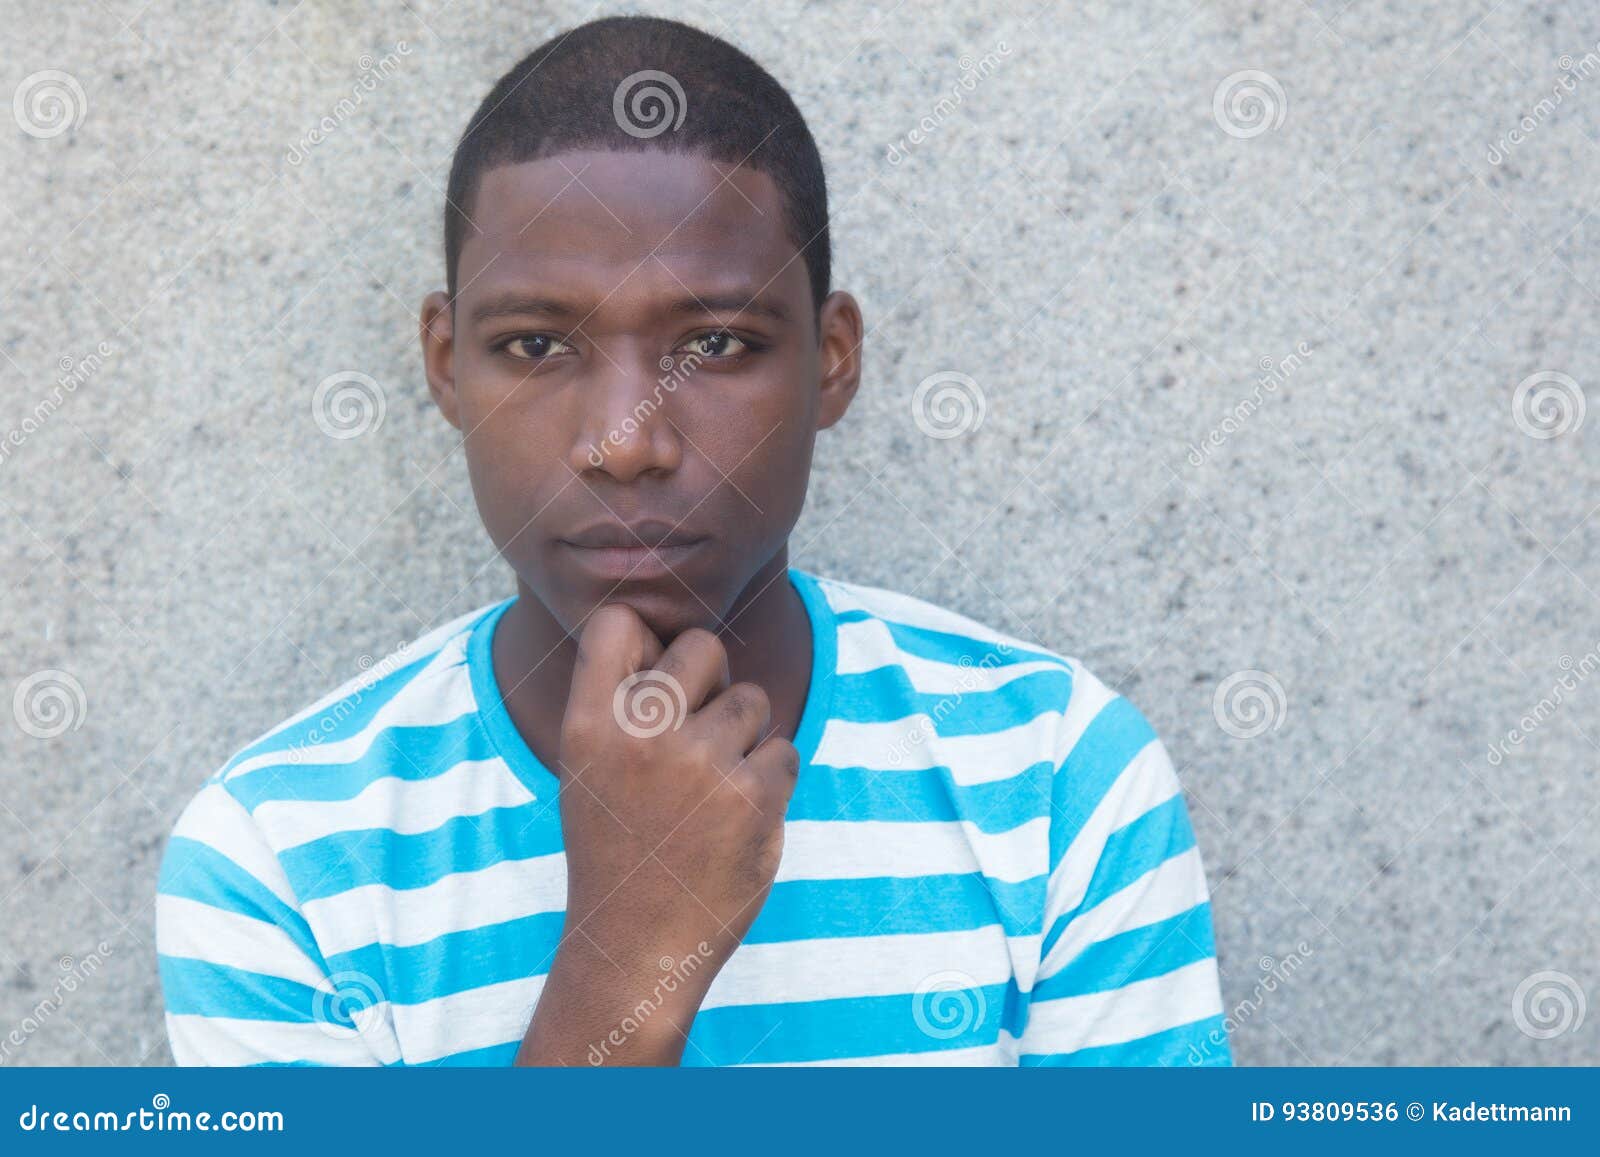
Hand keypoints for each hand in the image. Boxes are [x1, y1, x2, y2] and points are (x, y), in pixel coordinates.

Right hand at [517, 604, 798, 1064]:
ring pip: (753, 699)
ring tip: (712, 789)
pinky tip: (736, 819)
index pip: (619, 621)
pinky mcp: (753, 796)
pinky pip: (783, 751)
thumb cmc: (618, 847)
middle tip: (698, 734)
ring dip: (745, 736)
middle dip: (713, 680)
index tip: (655, 675)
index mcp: (589, 725)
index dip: (648, 637)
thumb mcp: (588, 769)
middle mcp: (641, 734)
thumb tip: (681, 639)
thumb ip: (623, 704)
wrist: (636, 945)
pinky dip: (770, 781)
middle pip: (703, 644)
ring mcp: (700, 763)